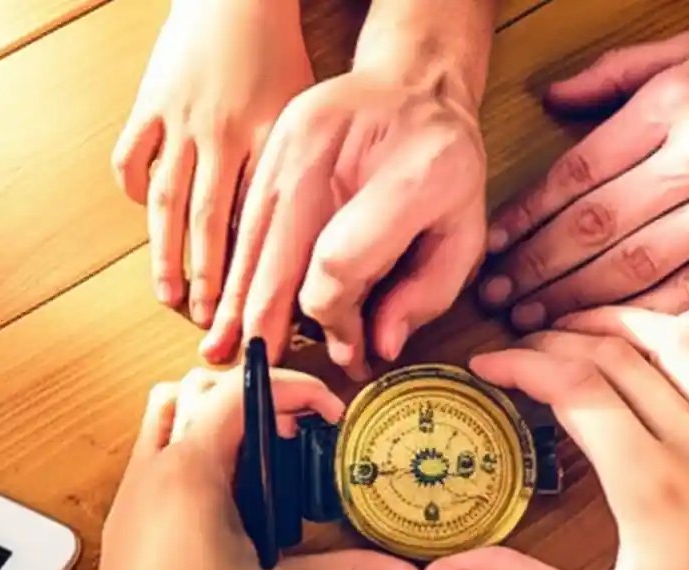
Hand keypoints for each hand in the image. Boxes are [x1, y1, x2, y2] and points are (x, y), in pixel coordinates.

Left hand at [82, 367, 424, 569]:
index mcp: (188, 476)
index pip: (237, 393)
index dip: (290, 388)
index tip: (327, 411)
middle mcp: (153, 470)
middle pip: (196, 388)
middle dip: (253, 394)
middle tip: (296, 429)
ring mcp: (132, 490)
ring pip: (165, 411)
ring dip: (213, 412)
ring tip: (261, 451)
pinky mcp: (126, 514)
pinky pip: (153, 450)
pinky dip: (191, 443)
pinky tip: (228, 491)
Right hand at [112, 0, 313, 325]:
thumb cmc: (275, 53)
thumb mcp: (302, 111)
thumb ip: (296, 169)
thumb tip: (291, 237)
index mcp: (270, 136)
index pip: (260, 220)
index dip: (257, 273)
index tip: (258, 315)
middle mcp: (224, 133)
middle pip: (212, 222)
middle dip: (210, 281)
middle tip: (210, 325)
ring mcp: (181, 120)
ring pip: (168, 200)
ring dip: (168, 254)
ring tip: (170, 298)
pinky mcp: (150, 103)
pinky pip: (132, 158)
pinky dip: (134, 190)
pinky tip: (143, 219)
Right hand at [199, 69, 487, 378]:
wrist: (412, 85)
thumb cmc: (444, 165)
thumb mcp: (463, 231)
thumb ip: (426, 292)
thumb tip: (377, 345)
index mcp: (412, 169)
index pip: (342, 261)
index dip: (337, 316)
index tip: (349, 348)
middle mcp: (341, 148)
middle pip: (283, 249)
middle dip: (266, 317)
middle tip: (257, 366)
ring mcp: (294, 139)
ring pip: (253, 235)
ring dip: (240, 296)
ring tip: (225, 345)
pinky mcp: (269, 145)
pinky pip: (246, 216)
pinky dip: (238, 264)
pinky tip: (230, 302)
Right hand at [424, 307, 688, 569]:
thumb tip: (445, 569)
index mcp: (652, 485)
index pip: (576, 389)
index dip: (523, 365)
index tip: (486, 366)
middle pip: (618, 356)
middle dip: (558, 340)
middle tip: (519, 348)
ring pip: (679, 343)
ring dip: (622, 321)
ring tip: (579, 323)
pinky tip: (670, 328)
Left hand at [480, 21, 688, 330]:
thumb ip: (614, 75)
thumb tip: (548, 98)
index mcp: (673, 109)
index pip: (577, 175)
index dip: (526, 217)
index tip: (493, 246)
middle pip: (596, 228)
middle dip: (536, 267)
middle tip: (495, 297)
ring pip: (637, 266)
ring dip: (574, 299)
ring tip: (531, 320)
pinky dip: (643, 315)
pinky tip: (602, 331)